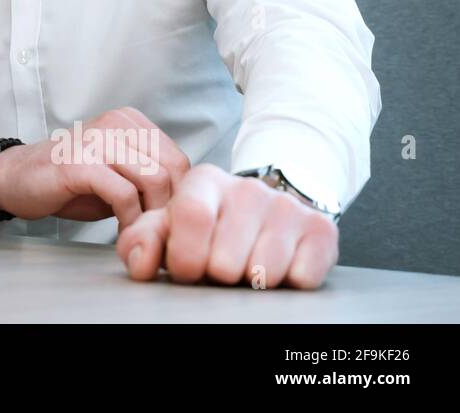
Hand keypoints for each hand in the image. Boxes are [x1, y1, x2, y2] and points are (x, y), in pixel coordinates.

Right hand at [0, 107, 191, 229]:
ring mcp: (96, 139)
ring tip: (142, 236)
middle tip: (159, 236)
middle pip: (173, 170)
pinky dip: (129, 220)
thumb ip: (148, 178)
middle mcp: (115, 123)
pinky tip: (122, 234)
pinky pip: (123, 193)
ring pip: (153, 180)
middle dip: (170, 209)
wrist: (15, 179)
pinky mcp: (78, 162)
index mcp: (129, 121)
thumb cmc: (69, 183)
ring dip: (152, 217)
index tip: (168, 225)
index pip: (179, 160)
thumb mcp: (116, 173)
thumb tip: (188, 205)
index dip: (180, 197)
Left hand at [116, 163, 339, 288]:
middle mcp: (249, 188)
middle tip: (220, 266)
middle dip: (217, 275)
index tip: (186, 270)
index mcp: (205, 180)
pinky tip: (277, 266)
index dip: (185, 256)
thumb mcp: (168, 229)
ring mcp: (288, 206)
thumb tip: (142, 264)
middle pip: (225, 258)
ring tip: (245, 265)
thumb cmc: (208, 228)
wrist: (266, 215)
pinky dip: (287, 283)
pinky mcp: (322, 229)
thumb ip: (142, 241)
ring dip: (250, 281)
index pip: (192, 216)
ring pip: (263, 273)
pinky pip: (302, 277)